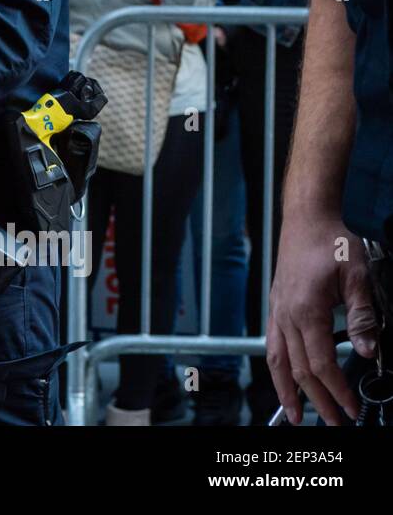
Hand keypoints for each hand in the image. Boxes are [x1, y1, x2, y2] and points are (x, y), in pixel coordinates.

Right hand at [267, 210, 378, 424]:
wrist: (307, 219)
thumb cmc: (331, 242)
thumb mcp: (357, 276)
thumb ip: (362, 316)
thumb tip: (369, 351)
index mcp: (306, 310)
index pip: (321, 363)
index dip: (337, 390)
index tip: (351, 408)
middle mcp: (286, 315)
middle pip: (298, 369)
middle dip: (316, 400)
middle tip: (333, 422)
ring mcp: (277, 312)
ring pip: (277, 361)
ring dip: (287, 391)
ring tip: (293, 415)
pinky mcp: (276, 307)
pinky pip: (272, 345)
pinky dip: (277, 369)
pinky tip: (284, 379)